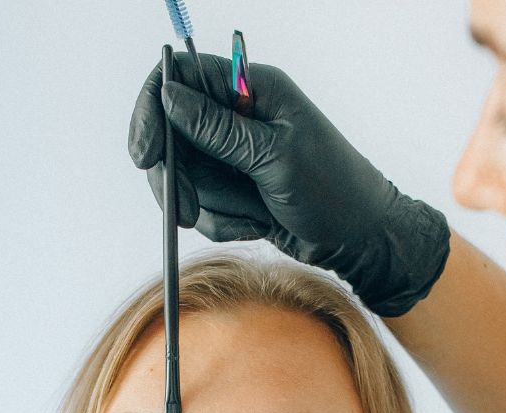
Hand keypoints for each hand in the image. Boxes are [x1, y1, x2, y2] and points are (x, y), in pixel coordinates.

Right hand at [128, 53, 448, 316]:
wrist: (360, 241)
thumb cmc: (334, 192)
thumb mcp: (276, 158)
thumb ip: (219, 130)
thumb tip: (169, 98)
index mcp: (251, 89)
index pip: (180, 78)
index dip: (153, 111)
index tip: (144, 156)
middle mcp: (239, 117)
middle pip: (172, 134)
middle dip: (177, 176)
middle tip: (183, 210)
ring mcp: (235, 156)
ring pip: (185, 177)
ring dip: (211, 205)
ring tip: (253, 215)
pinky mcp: (236, 191)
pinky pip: (204, 207)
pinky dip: (225, 222)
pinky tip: (258, 225)